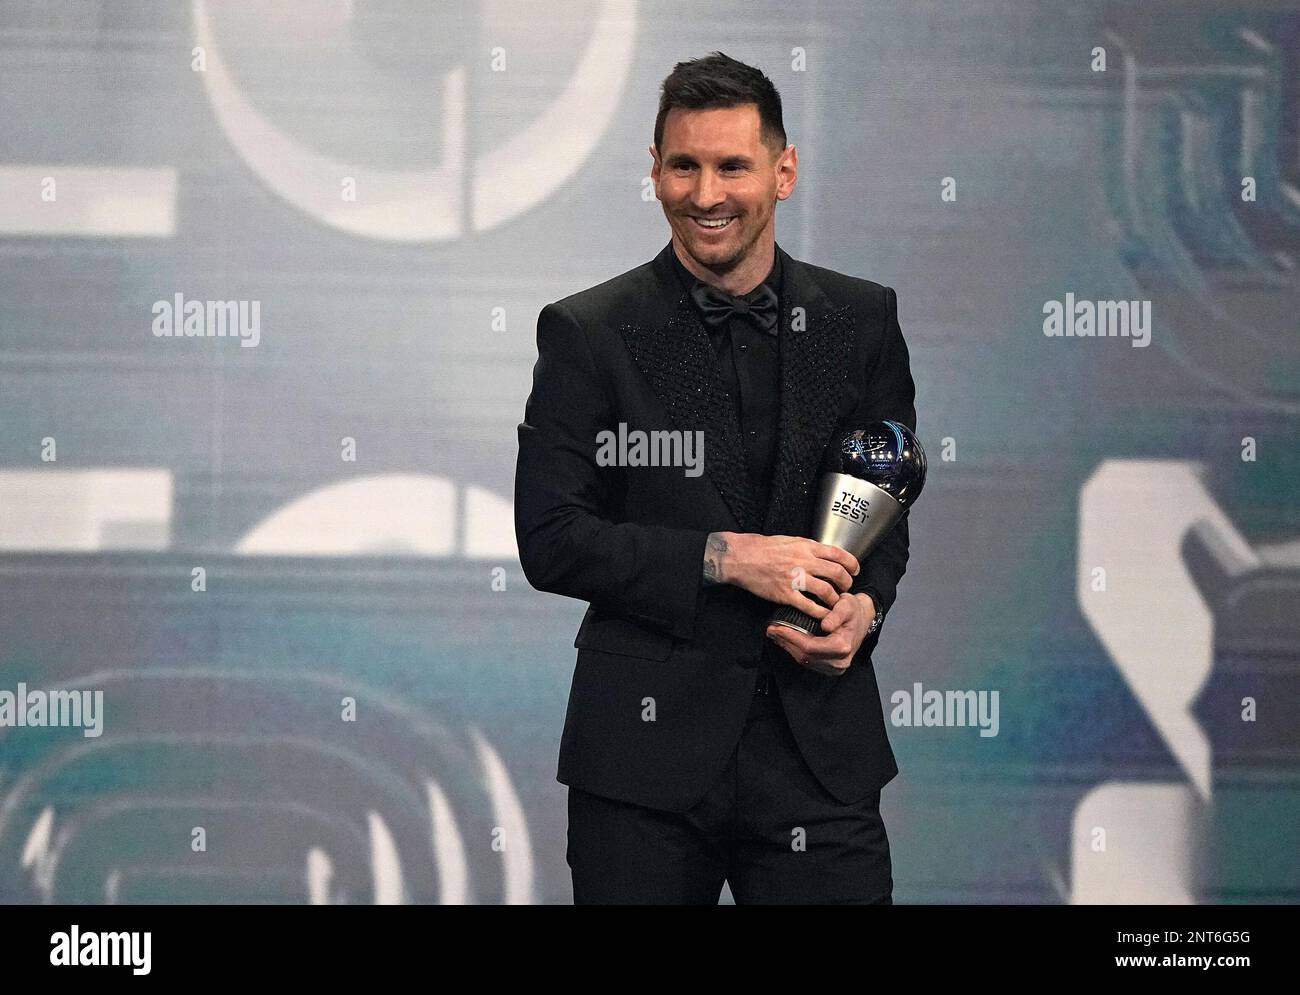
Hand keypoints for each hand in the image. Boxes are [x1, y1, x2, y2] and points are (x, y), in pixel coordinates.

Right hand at [704, 531, 859, 621]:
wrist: (741, 557)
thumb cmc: (763, 548)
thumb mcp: (790, 540)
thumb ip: (807, 548)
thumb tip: (822, 554)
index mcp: (806, 547)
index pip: (838, 554)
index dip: (851, 563)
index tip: (855, 570)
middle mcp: (804, 561)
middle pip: (836, 573)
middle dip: (846, 583)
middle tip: (846, 589)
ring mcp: (795, 579)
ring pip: (826, 591)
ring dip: (835, 599)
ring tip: (836, 603)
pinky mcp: (785, 594)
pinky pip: (809, 605)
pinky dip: (820, 612)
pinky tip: (824, 614)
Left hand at [765, 592, 875, 677]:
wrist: (862, 619)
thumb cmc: (853, 610)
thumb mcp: (847, 605)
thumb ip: (837, 613)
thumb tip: (826, 625)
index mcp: (842, 647)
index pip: (809, 647)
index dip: (790, 637)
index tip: (776, 627)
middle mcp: (839, 662)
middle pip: (804, 656)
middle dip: (785, 642)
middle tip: (770, 629)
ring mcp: (834, 668)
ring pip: (804, 660)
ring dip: (787, 647)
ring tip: (775, 634)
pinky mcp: (829, 668)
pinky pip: (808, 661)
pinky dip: (795, 651)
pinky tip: (786, 640)